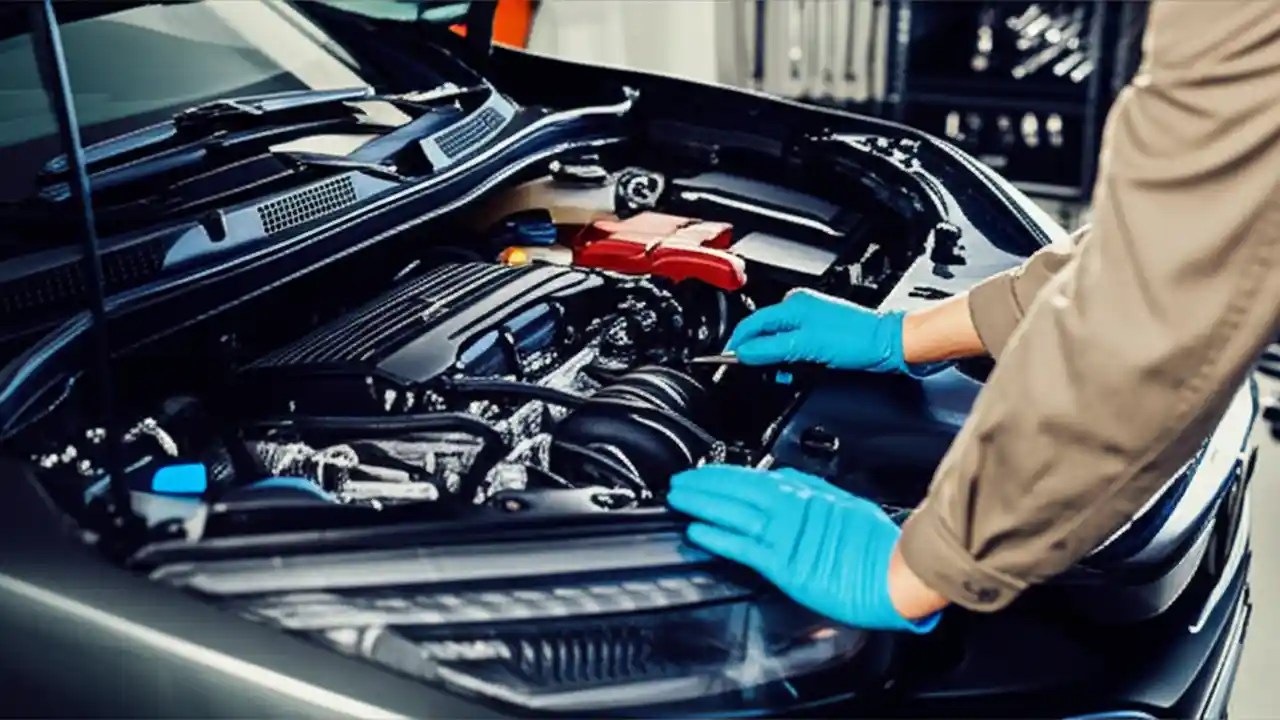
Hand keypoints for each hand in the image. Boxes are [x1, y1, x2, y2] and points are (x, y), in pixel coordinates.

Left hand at [668, 464, 939, 632]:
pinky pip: (742, 546)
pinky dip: (717, 536)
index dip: (730, 475)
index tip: (710, 473)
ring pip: (735, 512)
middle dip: (707, 482)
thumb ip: (818, 494)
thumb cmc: (884, 549)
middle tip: (681, 479)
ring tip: (678, 496)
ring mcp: (788, 535)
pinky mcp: (783, 564)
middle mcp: (796, 509)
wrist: (898, 576)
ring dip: (703, 502)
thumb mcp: (850, 507)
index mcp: (812, 496)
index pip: (761, 478)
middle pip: (741, 489)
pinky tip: (697, 529)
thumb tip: (793, 483)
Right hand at [724, 289, 906, 371]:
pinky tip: (798, 368)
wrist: (887, 344)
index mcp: (792, 304)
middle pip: (764, 333)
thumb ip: (771, 350)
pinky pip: (794, 346)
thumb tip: (744, 353)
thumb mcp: (806, 346)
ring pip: (778, 342)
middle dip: (759, 353)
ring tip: (784, 372)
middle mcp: (799, 308)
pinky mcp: (819, 334)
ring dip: (777, 359)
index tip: (728, 359)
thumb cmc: (857, 338)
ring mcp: (810, 321)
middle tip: (758, 371)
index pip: (752, 323)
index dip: (738, 343)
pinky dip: (791, 359)